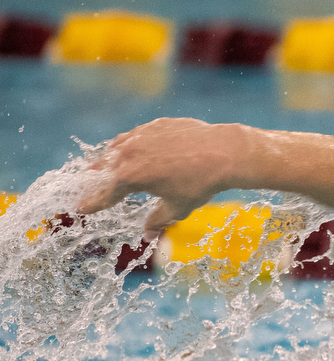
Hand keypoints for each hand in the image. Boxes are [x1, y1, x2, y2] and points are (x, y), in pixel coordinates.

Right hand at [77, 117, 244, 237]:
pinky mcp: (155, 125)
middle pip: (105, 167)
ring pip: (117, 147)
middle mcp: (129, 153)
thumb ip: (158, 221)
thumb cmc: (200, 183)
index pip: (105, 194)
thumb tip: (148, 235)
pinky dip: (129, 143)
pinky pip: (136, 135)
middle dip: (96, 177)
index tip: (82, 208)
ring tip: (104, 163)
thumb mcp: (177, 207)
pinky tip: (131, 146)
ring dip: (110, 157)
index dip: (93, 203)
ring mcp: (141, 135)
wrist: (223, 152)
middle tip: (88, 183)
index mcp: (129, 176)